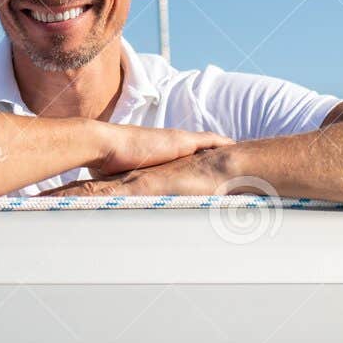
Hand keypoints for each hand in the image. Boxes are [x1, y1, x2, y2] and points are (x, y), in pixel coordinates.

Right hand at [84, 122, 232, 176]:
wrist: (105, 146)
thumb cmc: (106, 162)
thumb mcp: (120, 178)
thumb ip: (124, 186)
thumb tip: (113, 202)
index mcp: (156, 151)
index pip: (179, 153)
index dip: (192, 156)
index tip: (203, 161)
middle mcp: (167, 143)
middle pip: (197, 146)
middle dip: (211, 150)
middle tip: (227, 154)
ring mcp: (175, 141)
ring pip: (206, 142)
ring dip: (220, 146)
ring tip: (236, 149)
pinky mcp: (182, 141)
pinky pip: (209, 140)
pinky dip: (221, 142)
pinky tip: (234, 144)